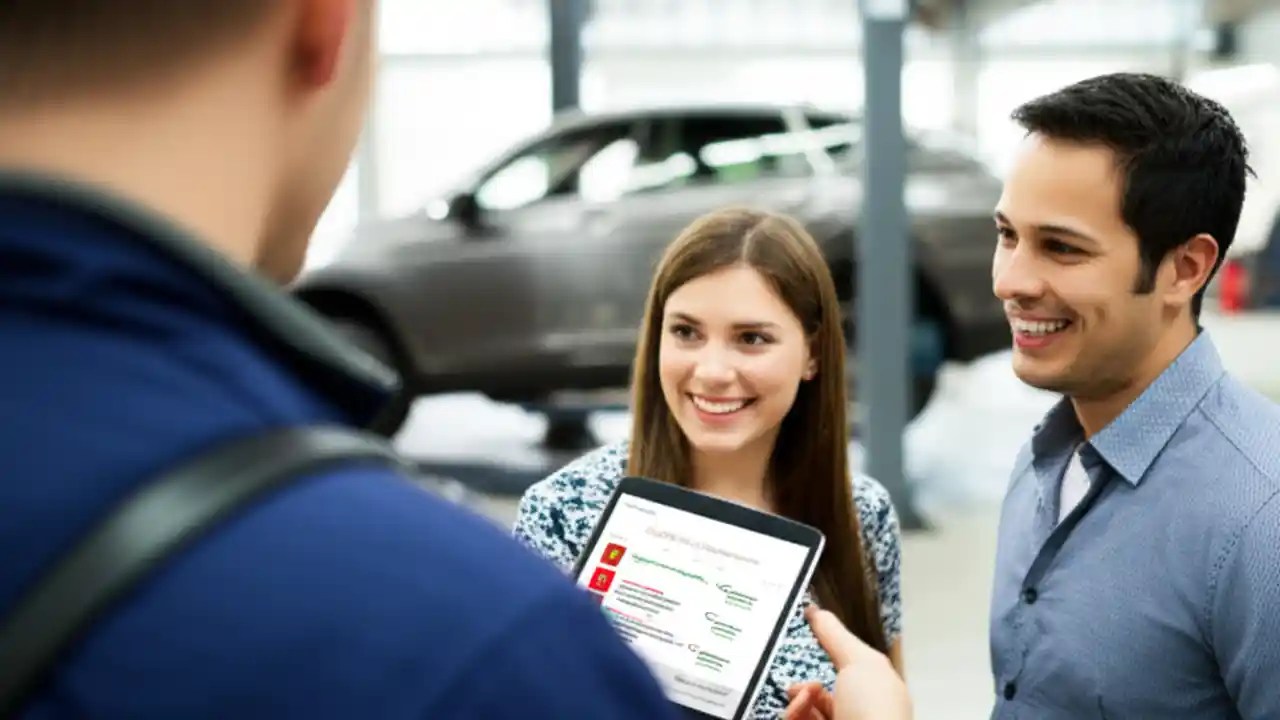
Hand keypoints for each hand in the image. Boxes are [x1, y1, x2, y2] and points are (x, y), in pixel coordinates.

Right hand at [783, 606, 911, 719]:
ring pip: (803, 711)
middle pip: (820, 693)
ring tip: (800, 699)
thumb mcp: (860, 662)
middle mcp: (858, 714)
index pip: (848, 670)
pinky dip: (793, 715)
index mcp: (876, 693)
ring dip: (798, 700)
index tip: (805, 644)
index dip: (828, 658)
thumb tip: (814, 608)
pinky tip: (797, 710)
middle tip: (800, 686)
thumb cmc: (873, 709)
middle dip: (804, 685)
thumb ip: (835, 635)